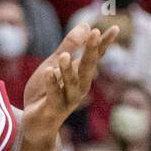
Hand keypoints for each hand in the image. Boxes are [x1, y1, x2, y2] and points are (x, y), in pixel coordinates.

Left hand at [22, 23, 118, 148]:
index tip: (114, 28)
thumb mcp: (54, 64)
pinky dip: (52, 84)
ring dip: (68, 70)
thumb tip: (86, 25)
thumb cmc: (47, 92)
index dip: (104, 43)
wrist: (36, 125)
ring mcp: (67, 100)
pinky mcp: (53, 110)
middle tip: (95, 33)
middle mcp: (79, 88)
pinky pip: (54, 96)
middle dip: (91, 51)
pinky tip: (49, 72)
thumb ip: (69, 47)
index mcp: (81, 76)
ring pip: (71, 84)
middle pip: (87, 68)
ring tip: (63, 55)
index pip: (95, 57)